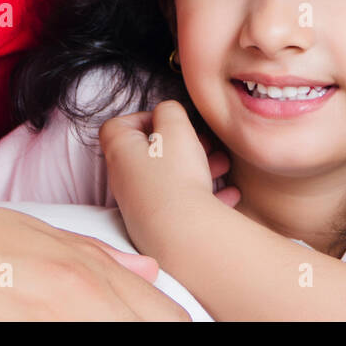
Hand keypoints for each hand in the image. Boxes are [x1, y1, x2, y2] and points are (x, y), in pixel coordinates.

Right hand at [0, 194, 189, 319]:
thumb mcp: (19, 235)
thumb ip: (90, 256)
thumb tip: (148, 274)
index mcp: (79, 274)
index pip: (162, 319)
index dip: (176, 327)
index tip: (185, 329)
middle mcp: (72, 303)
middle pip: (150, 331)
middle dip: (155, 333)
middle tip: (174, 333)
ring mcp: (40, 329)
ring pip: (118, 338)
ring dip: (121, 335)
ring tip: (77, 325)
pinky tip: (49, 334)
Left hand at [99, 100, 235, 257]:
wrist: (182, 235)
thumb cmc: (175, 178)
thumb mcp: (176, 127)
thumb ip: (170, 110)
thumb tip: (167, 112)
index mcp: (120, 151)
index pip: (117, 126)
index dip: (141, 117)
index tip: (167, 120)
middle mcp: (124, 179)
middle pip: (148, 153)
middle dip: (179, 144)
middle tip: (202, 141)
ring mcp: (139, 205)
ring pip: (167, 178)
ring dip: (194, 167)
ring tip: (222, 164)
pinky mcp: (157, 225)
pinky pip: (180, 205)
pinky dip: (202, 196)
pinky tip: (228, 194)